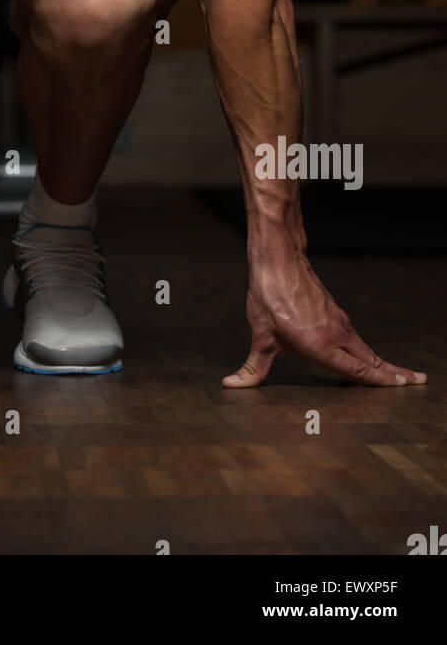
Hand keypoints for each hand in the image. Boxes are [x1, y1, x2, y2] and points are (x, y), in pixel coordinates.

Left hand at [223, 254, 426, 387]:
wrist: (278, 261)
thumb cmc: (268, 298)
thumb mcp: (260, 337)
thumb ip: (252, 368)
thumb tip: (231, 384)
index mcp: (321, 346)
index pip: (358, 371)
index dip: (380, 382)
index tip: (402, 387)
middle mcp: (336, 335)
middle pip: (373, 360)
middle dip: (395, 374)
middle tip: (418, 382)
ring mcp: (339, 322)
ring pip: (366, 348)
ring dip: (384, 362)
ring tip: (402, 375)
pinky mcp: (335, 312)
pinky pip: (356, 338)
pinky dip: (368, 350)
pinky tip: (369, 357)